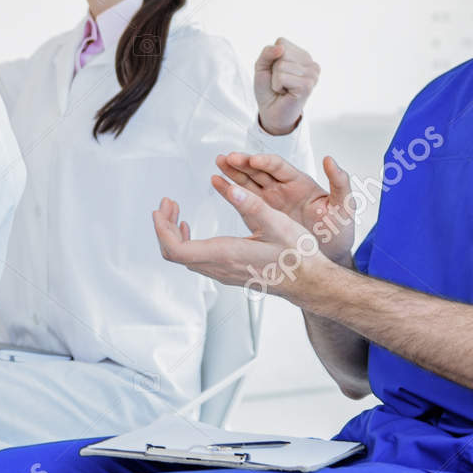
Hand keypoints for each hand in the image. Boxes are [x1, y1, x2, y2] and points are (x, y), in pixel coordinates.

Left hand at [152, 177, 332, 301]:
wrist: (310, 282)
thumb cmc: (297, 257)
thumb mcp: (279, 224)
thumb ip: (254, 206)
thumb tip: (232, 190)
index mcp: (226, 254)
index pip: (177, 250)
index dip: (162, 229)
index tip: (162, 208)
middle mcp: (220, 267)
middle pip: (174, 252)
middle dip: (164, 226)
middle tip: (167, 204)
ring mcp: (222, 272)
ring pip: (183, 256)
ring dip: (173, 233)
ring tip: (175, 211)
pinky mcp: (227, 272)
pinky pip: (195, 259)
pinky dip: (186, 240)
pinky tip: (190, 227)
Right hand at [215, 151, 360, 266]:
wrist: (330, 256)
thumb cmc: (339, 231)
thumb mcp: (345, 206)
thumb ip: (340, 183)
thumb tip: (331, 161)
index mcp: (300, 184)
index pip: (279, 167)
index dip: (266, 162)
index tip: (254, 160)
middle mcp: (283, 189)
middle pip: (259, 170)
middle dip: (243, 163)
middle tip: (228, 158)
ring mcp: (270, 201)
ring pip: (248, 181)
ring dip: (233, 171)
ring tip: (219, 162)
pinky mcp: (261, 214)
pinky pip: (243, 199)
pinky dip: (230, 189)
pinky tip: (218, 182)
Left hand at [253, 37, 319, 134]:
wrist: (271, 111)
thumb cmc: (268, 89)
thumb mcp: (262, 66)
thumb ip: (267, 53)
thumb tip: (280, 48)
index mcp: (301, 54)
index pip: (282, 42)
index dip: (272, 58)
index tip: (275, 72)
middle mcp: (310, 62)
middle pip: (282, 52)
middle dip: (273, 68)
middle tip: (279, 82)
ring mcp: (311, 74)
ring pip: (281, 64)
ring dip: (275, 79)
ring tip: (283, 88)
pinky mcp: (307, 85)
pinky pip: (282, 77)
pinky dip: (277, 86)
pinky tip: (285, 93)